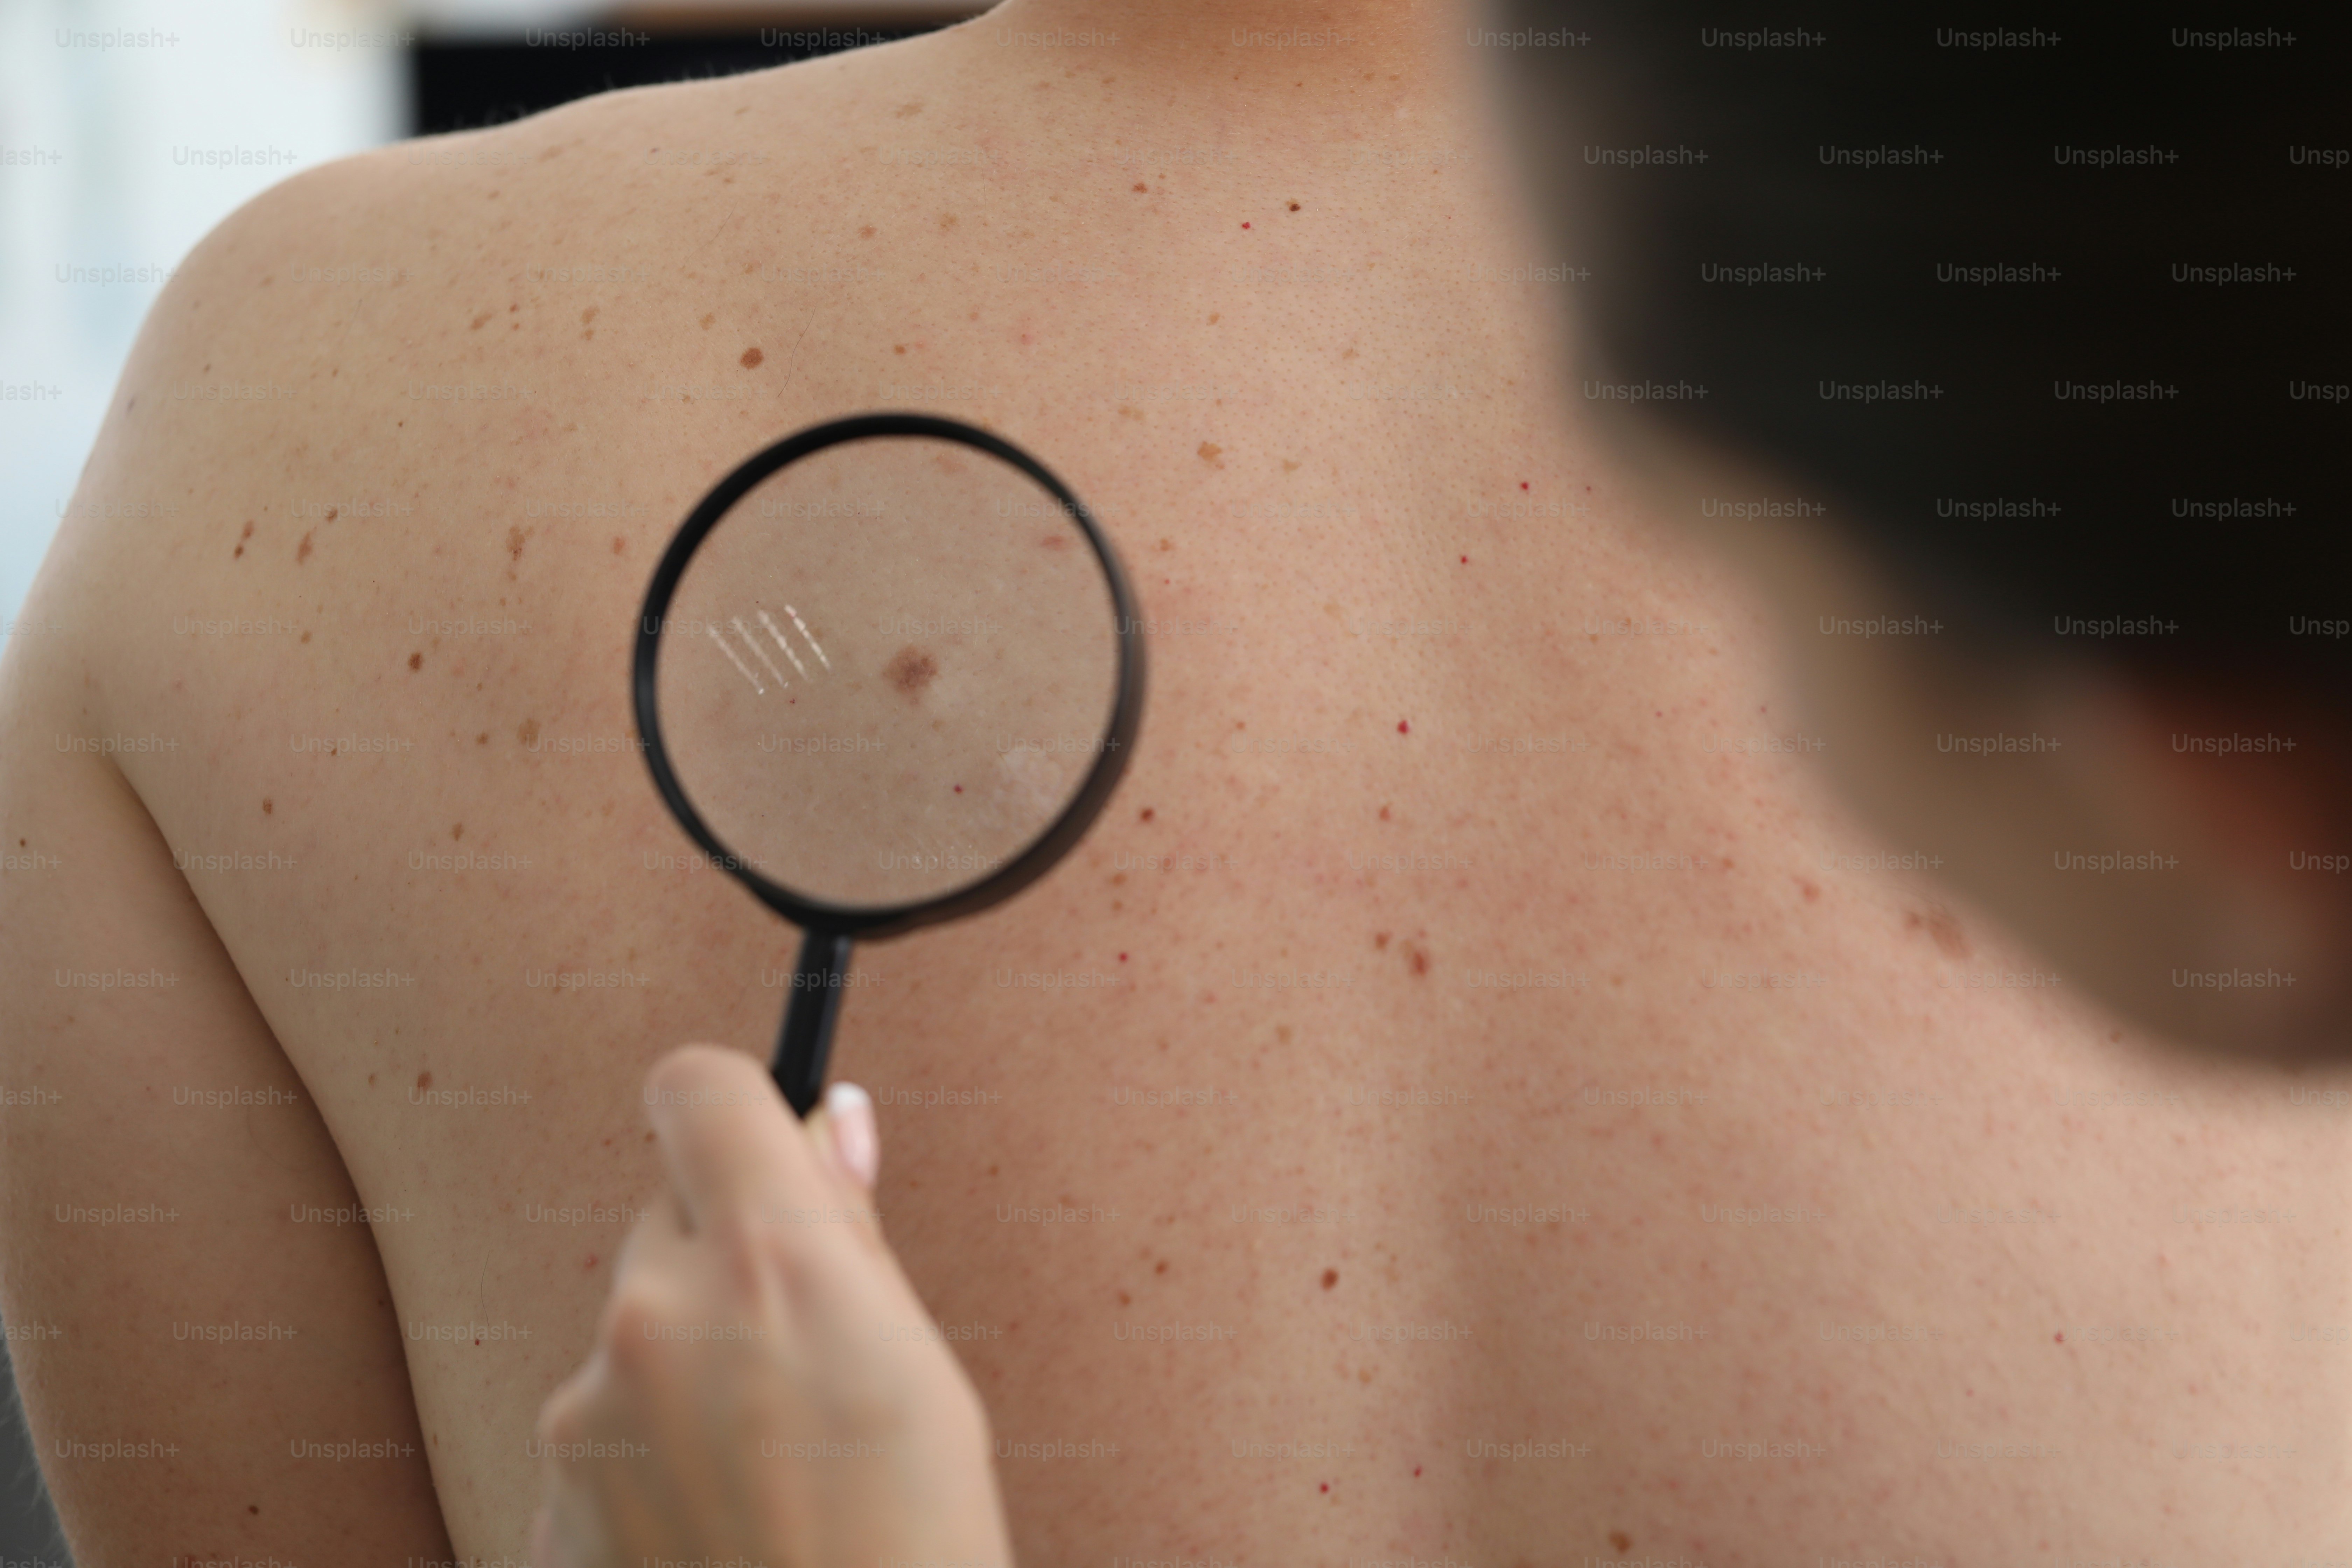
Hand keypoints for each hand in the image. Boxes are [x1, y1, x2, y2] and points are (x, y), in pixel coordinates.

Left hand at [529, 1045, 1013, 1567]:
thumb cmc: (914, 1546)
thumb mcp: (920, 1368)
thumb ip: (851, 1233)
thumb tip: (832, 1123)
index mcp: (771, 1261)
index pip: (700, 1089)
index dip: (733, 1109)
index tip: (756, 1144)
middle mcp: (658, 1318)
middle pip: (665, 1222)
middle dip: (721, 1265)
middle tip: (800, 1364)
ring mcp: (589, 1419)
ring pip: (633, 1338)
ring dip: (685, 1375)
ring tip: (771, 1477)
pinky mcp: (551, 1507)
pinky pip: (603, 1436)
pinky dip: (650, 1465)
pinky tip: (722, 1529)